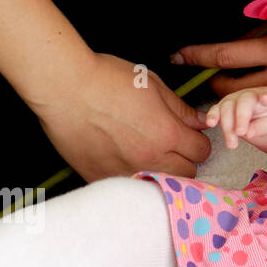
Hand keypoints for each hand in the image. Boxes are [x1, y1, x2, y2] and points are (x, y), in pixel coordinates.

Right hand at [32, 52, 210, 179]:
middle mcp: (149, 159)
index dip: (199, 141)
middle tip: (173, 145)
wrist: (64, 88)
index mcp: (167, 134)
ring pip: (159, 185)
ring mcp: (123, 172)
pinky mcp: (99, 177)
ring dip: (162, 172)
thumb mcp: (154, 87)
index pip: (202, 151)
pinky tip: (126, 160)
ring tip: (150, 153)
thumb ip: (181, 110)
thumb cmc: (108, 80)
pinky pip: (128, 186)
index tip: (189, 135)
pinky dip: (133, 177)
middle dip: (186, 159)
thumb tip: (202, 122)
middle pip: (187, 174)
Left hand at [170, 33, 266, 95]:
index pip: (226, 54)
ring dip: (232, 93)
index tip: (179, 56)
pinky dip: (256, 95)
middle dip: (212, 80)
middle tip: (208, 73)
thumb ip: (256, 28)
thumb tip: (229, 43)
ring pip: (248, 98)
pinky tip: (255, 89)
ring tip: (229, 81)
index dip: (199, 56)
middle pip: (232, 85)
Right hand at [204, 88, 266, 149]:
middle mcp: (248, 96)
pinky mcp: (222, 106)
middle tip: (241, 133)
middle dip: (241, 118)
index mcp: (266, 98)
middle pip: (243, 103)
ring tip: (232, 144)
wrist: (261, 111)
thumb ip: (262, 127)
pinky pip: (216, 109)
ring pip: (227, 108)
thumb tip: (248, 133)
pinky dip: (212, 115)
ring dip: (228, 127)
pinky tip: (211, 123)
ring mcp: (234, 100)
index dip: (266, 97)